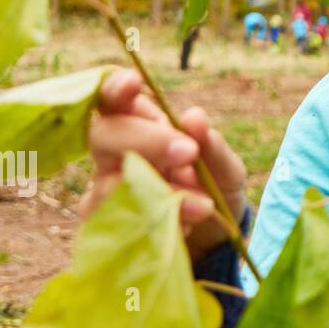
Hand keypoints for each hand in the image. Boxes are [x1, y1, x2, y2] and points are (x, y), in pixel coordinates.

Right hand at [80, 67, 247, 260]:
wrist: (213, 244)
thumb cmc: (212, 191)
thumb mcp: (226, 170)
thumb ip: (212, 146)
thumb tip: (193, 117)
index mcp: (141, 127)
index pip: (113, 100)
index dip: (115, 88)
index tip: (133, 83)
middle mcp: (113, 157)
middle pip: (105, 135)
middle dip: (146, 140)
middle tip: (187, 152)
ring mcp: (102, 194)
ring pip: (110, 183)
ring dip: (160, 192)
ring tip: (203, 205)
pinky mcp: (103, 232)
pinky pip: (120, 223)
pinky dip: (158, 223)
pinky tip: (184, 227)